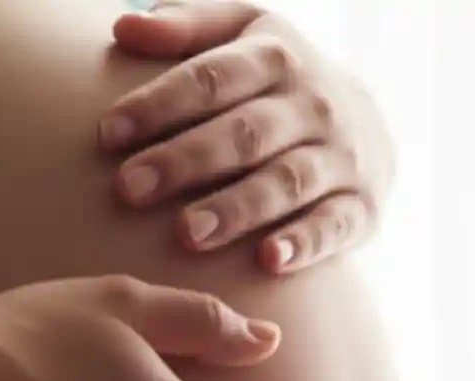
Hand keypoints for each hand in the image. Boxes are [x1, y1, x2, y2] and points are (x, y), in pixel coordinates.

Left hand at [99, 1, 394, 273]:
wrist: (367, 121)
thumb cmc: (275, 80)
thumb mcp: (241, 33)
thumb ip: (186, 26)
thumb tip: (124, 29)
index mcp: (278, 56)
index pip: (213, 78)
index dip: (160, 104)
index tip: (107, 134)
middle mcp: (314, 105)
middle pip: (246, 132)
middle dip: (187, 161)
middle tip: (129, 190)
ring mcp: (342, 157)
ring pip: (287, 182)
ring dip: (238, 208)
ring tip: (187, 236)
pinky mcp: (362, 206)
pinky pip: (335, 226)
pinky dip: (305, 243)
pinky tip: (268, 261)